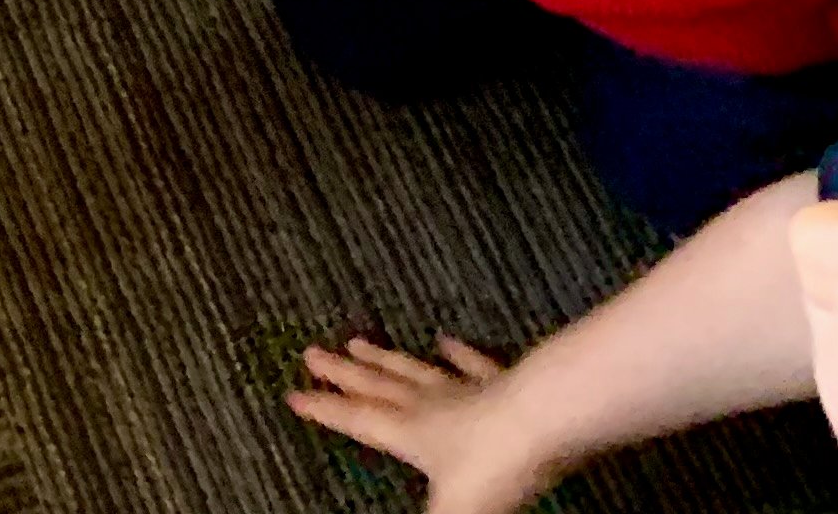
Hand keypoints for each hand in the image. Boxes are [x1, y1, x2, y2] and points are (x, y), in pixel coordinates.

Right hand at [286, 336, 552, 513]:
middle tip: (314, 351)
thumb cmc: (493, 468)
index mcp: (410, 432)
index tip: (293, 393)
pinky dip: (458, 354)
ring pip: (415, 371)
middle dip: (343, 373)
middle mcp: (429, 405)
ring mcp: (464, 391)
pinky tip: (447, 340)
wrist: (544, 421)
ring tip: (360, 341)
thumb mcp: (452, 511)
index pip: (358, 419)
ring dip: (386, 360)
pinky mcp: (500, 387)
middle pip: (377, 386)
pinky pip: (472, 366)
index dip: (324, 408)